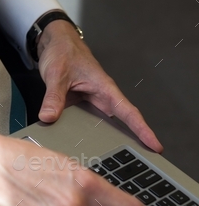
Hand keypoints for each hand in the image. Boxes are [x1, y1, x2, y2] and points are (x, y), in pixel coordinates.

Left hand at [36, 20, 162, 152]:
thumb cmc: (63, 50)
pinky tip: (81, 148)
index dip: (143, 130)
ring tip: (112, 164)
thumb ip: (53, 97)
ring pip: (102, 126)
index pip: (129, 112)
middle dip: (132, 143)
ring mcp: (91, 102)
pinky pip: (85, 123)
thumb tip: (49, 118)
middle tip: (140, 163)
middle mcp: (101, 97)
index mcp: (104, 88)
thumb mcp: (57, 74)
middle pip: (121, 124)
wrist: (53, 41)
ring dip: (107, 142)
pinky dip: (85, 135)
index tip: (156, 146)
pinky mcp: (80, 105)